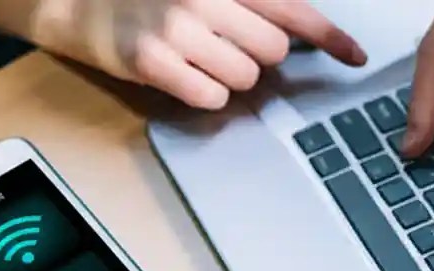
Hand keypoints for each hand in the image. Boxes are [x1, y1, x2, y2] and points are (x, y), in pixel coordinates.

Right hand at [28, 0, 365, 108]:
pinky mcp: (152, 61)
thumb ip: (249, 3)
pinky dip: (204, 95)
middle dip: (259, 58)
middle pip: (273, 52)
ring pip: (245, 79)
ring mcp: (177, 29)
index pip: (293, 10)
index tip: (355, 56)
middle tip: (229, 50)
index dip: (330, 38)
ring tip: (201, 60)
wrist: (78, 1)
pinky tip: (184, 77)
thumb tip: (297, 31)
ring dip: (231, 78)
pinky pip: (210, 98)